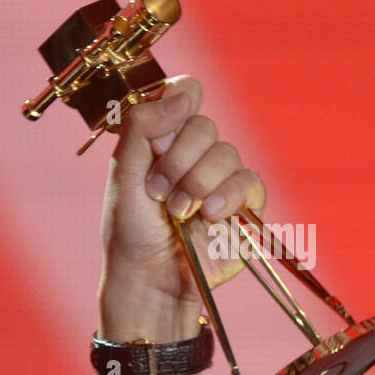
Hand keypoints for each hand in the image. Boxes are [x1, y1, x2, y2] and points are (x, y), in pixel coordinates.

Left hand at [95, 75, 265, 374]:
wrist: (149, 281)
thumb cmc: (129, 235)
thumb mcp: (123, 178)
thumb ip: (142, 128)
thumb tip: (180, 92)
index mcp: (160, 142)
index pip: (183, 96)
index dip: (181, 98)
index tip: (171, 117)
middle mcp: (191, 155)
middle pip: (204, 126)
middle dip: (179, 159)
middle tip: (159, 192)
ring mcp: (218, 179)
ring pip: (227, 153)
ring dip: (199, 183)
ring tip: (179, 213)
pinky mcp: (242, 206)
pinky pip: (250, 182)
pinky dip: (229, 196)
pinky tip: (209, 217)